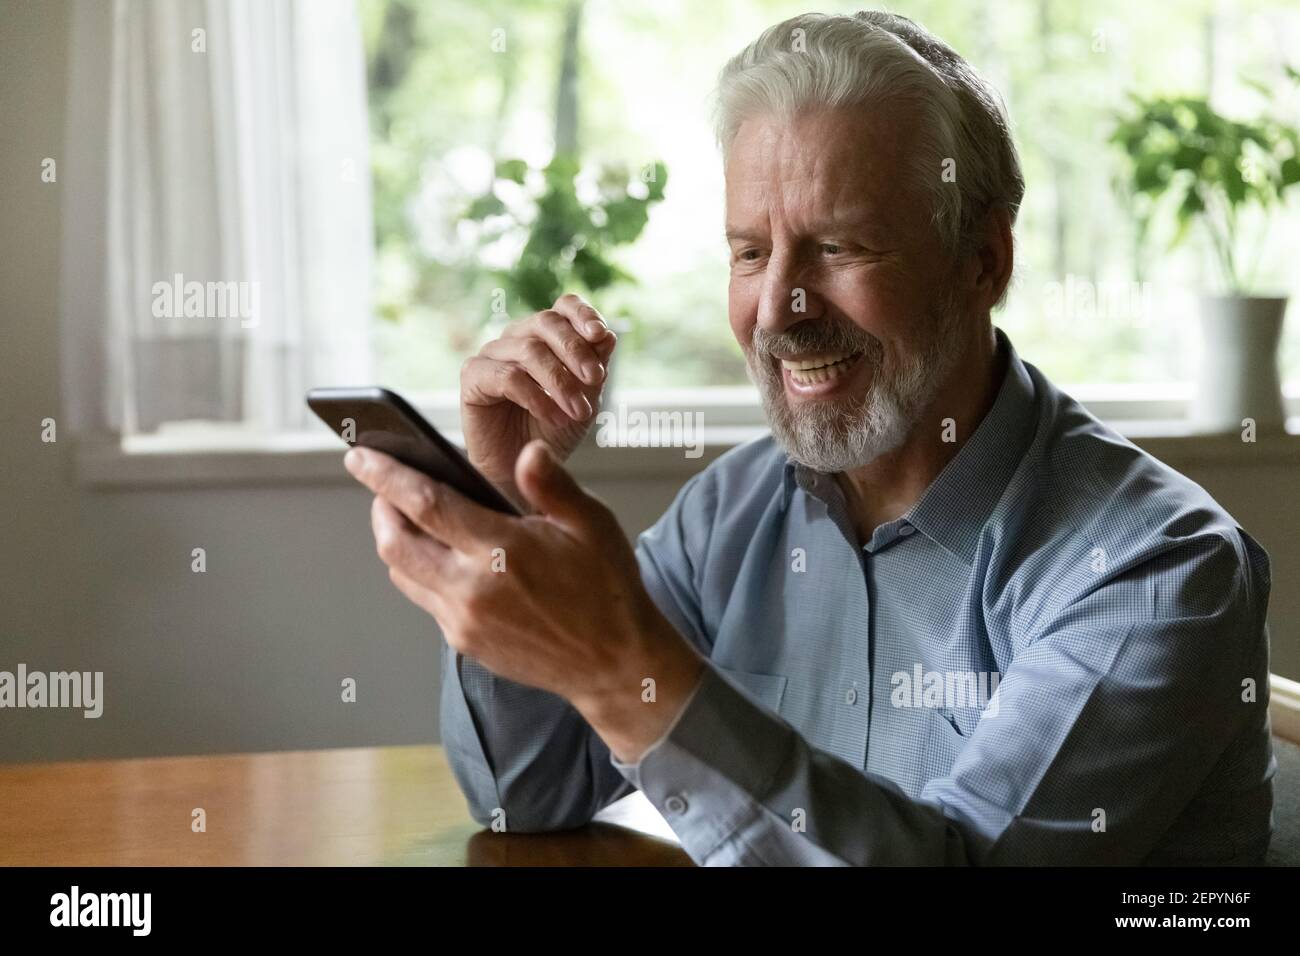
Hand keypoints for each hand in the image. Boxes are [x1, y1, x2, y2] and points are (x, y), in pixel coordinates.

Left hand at [345, 439, 704, 761]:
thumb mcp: (592, 525)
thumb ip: (552, 485)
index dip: (386, 476)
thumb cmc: (607, 588)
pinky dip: (419, 570)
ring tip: (409, 516)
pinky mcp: (465, 643)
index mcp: (503, 551)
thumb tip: (527, 450)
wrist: (615, 663)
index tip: (361, 455)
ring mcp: (464, 621)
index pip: (424, 504)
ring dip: (396, 540)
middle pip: (395, 543)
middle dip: (380, 507)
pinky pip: (425, 599)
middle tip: (385, 486)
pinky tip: (441, 555)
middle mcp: (473, 589)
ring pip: (402, 573)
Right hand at [460, 293, 616, 511]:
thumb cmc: (552, 432)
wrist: (523, 469)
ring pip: (529, 351)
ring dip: (561, 382)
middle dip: (576, 350)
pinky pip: (507, 377)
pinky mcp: (473, 377)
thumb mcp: (585, 399)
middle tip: (596, 378)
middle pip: (546, 323)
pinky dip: (536, 397)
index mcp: (545, 336)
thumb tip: (608, 335)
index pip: (562, 307)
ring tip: (579, 412)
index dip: (582, 314)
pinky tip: (553, 417)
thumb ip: (595, 367)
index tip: (600, 334)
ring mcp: (492, 355)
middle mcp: (517, 339)